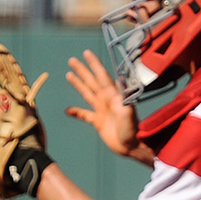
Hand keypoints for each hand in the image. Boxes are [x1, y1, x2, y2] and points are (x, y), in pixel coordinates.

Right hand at [64, 50, 154, 164]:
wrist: (131, 146)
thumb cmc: (132, 129)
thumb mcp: (129, 113)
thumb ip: (123, 99)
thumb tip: (119, 82)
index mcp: (113, 96)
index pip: (102, 76)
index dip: (94, 64)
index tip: (87, 53)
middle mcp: (106, 100)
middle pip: (91, 81)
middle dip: (82, 70)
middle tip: (72, 60)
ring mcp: (102, 110)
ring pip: (87, 93)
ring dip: (78, 84)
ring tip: (69, 74)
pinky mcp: (98, 122)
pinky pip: (84, 115)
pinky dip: (76, 112)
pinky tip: (67, 110)